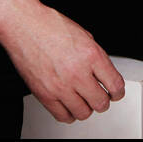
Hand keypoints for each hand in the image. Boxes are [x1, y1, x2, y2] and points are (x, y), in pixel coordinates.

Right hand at [0, 0, 124, 122]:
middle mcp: (77, 73)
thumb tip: (104, 73)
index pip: (115, 85)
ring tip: (84, 100)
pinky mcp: (44, 94)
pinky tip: (70, 105)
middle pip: (101, 102)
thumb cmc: (50, 26)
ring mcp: (60, 86)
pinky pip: (63, 116)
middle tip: (101, 96)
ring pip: (83, 113)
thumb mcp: (84, 36)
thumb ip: (96, 57)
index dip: (118, 92)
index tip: (116, 93)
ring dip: (87, 108)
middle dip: (104, 100)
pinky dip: (69, 113)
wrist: (24, 25)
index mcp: (91, 55)